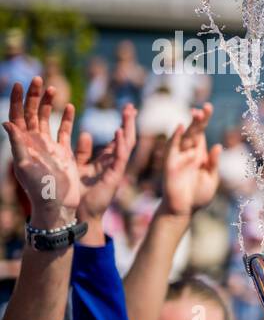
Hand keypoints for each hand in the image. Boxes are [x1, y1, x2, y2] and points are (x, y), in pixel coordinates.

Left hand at [4, 78, 80, 229]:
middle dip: (33, 96)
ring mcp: (49, 146)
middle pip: (31, 113)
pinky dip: (66, 119)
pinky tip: (69, 107)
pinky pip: (64, 131)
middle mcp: (34, 142)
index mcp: (23, 143)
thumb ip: (17, 144)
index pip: (18, 116)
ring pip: (46, 119)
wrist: (56, 205)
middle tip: (38, 78)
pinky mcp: (64, 153)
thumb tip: (7, 122)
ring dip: (47, 104)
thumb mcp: (25, 165)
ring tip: (52, 88)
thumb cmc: (39, 188)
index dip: (18, 100)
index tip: (20, 84)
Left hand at [75, 105, 136, 221]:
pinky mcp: (114, 176)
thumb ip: (82, 151)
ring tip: (129, 112)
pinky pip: (120, 157)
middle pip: (125, 138)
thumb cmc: (77, 193)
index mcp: (106, 160)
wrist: (79, 213)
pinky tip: (120, 131)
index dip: (123, 124)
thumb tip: (85, 133)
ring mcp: (116, 169)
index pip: (118, 139)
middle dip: (128, 122)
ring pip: (127, 144)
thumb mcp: (77, 166)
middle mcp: (114, 163)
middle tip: (130, 106)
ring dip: (128, 128)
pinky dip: (120, 144)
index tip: (126, 109)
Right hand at [160, 104, 221, 216]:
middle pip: (194, 132)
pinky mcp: (170, 163)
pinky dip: (176, 137)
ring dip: (190, 125)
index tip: (208, 107)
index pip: (201, 133)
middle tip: (206, 107)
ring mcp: (179, 157)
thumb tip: (218, 146)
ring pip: (184, 137)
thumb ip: (213, 163)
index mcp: (199, 154)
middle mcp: (188, 152)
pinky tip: (180, 127)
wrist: (184, 210)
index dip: (204, 121)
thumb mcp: (211, 178)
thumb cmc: (198, 195)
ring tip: (196, 113)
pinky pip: (172, 148)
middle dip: (199, 119)